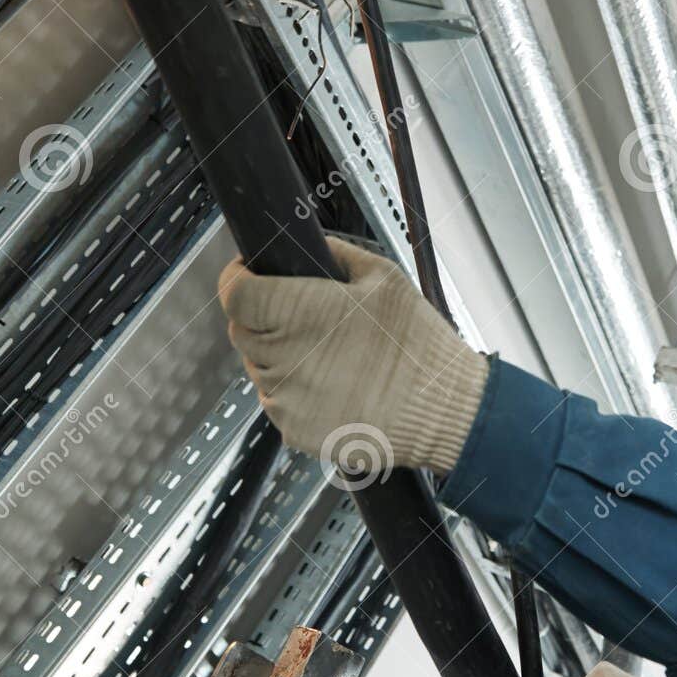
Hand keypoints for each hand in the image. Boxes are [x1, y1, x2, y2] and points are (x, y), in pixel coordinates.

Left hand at [217, 236, 487, 475]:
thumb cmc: (417, 344)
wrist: (443, 411)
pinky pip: (277, 400)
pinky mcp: (293, 430)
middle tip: (302, 316)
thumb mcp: (383, 276)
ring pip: (258, 366)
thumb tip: (306, 247)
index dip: (236, 279)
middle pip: (240, 330)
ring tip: (329, 354)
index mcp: (298, 312)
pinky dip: (294, 389)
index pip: (233, 294)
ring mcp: (285, 397)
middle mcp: (283, 357)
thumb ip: (333, 254)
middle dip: (261, 317)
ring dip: (278, 354)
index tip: (248, 275)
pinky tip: (334, 383)